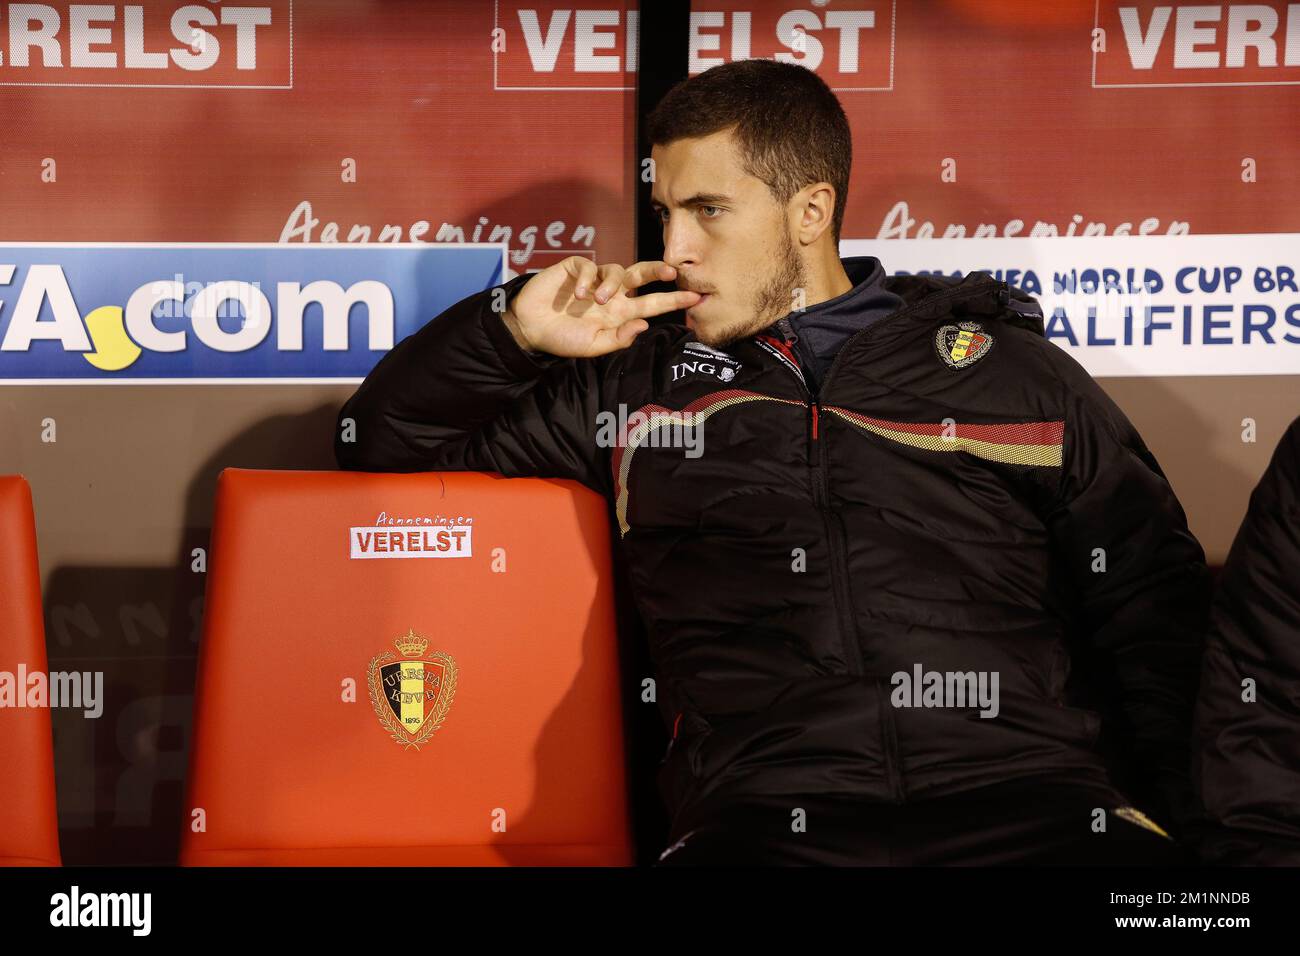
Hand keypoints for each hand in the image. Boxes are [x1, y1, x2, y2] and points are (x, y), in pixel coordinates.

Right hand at [501, 257, 701, 357]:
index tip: (695, 298)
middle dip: (657, 271)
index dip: (673, 300)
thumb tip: (644, 326)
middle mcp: (611, 293)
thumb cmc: (562, 339)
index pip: (652, 304)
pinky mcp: (576, 268)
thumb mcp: (593, 347)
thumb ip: (618, 339)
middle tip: (671, 272)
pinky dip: (587, 278)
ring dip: (610, 283)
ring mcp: (594, 279)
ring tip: (596, 300)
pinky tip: (578, 293)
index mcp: (620, 313)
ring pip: (616, 270)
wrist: (530, 328)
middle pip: (641, 275)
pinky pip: (590, 266)